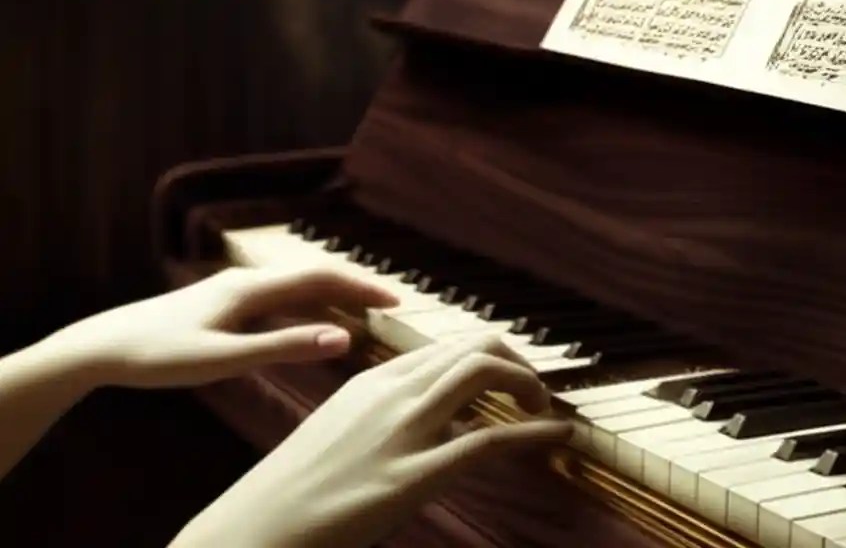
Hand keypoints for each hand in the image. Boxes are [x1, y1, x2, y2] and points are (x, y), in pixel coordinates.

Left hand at [46, 266, 398, 388]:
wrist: (100, 347)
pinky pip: (279, 301)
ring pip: (297, 290)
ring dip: (333, 300)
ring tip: (363, 318)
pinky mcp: (222, 305)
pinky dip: (307, 310)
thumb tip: (341, 338)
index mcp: (251, 289)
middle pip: (314, 279)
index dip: (364, 288)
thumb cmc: (157, 356)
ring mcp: (234, 292)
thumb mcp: (224, 359)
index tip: (399, 302)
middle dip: (356, 291)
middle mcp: (246, 282)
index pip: (323, 278)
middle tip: (393, 310)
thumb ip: (284, 347)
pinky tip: (312, 326)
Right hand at [171, 335, 573, 547]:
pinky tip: (558, 436)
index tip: (512, 378)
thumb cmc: (297, 492)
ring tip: (545, 409)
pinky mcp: (413, 476)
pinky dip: (534, 433)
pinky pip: (490, 440)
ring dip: (527, 384)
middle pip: (473, 346)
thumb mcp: (342, 433)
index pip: (448, 347)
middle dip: (517, 362)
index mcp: (373, 382)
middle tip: (534, 392)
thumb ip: (387, 417)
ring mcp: (403, 431)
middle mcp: (391, 394)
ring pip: (483, 372)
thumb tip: (437, 422)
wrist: (257, 529)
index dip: (492, 357)